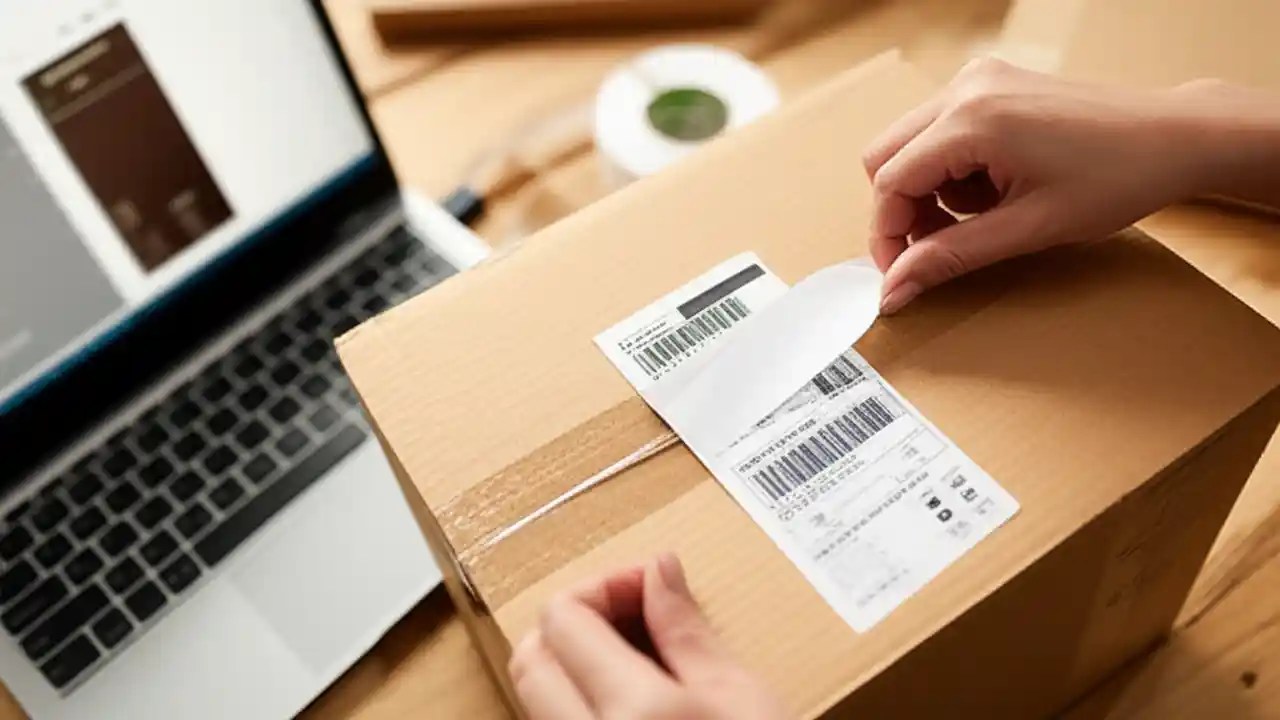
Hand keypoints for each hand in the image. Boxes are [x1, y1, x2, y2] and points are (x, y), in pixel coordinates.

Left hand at [508, 553, 787, 719]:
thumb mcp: (746, 699)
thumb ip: (689, 632)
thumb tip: (659, 570)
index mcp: (632, 709)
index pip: (565, 617)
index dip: (605, 585)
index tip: (650, 584)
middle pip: (530, 658)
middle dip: (574, 621)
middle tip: (633, 612)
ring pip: (536, 697)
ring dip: (571, 662)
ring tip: (634, 653)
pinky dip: (577, 700)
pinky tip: (629, 696)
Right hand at [864, 57, 1220, 313]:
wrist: (1173, 138)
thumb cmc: (1116, 178)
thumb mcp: (1027, 229)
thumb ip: (950, 257)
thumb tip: (895, 288)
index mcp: (972, 119)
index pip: (889, 181)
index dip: (886, 236)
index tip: (900, 276)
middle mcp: (965, 88)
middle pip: (885, 157)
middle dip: (902, 211)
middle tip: (938, 248)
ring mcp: (977, 80)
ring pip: (908, 145)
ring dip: (928, 192)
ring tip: (982, 215)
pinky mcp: (990, 84)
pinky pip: (938, 132)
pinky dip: (950, 170)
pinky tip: (993, 189)